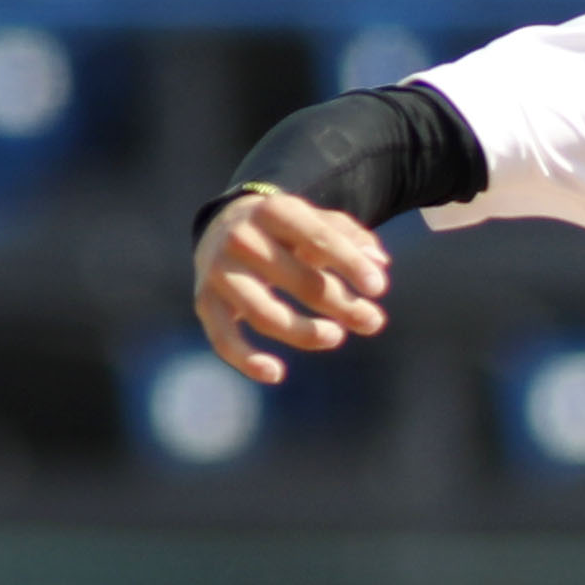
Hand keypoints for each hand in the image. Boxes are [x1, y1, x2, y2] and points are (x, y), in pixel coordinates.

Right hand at [193, 186, 387, 383]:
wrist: (225, 224)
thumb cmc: (289, 229)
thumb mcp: (319, 222)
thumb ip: (352, 238)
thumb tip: (379, 265)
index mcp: (274, 211)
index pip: (318, 237)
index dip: (350, 263)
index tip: (379, 288)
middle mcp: (241, 238)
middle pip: (298, 280)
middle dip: (341, 305)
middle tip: (373, 321)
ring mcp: (219, 271)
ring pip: (264, 314)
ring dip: (304, 333)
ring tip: (336, 336)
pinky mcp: (205, 300)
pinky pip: (223, 338)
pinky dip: (245, 359)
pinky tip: (275, 374)